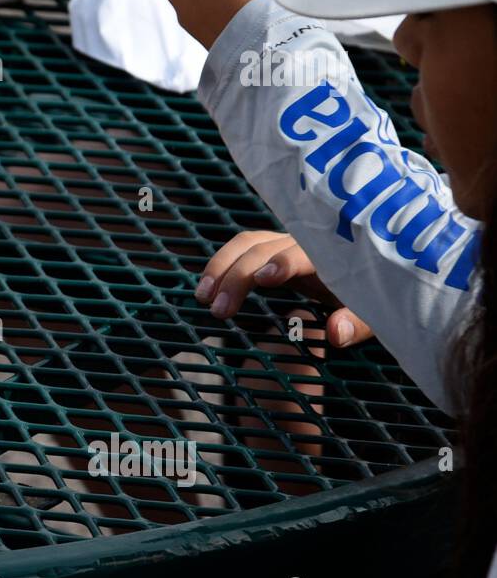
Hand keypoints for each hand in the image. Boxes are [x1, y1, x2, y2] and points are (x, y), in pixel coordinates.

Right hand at [196, 230, 373, 346]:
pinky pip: (240, 250)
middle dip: (237, 277)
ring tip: (203, 298)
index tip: (264, 278)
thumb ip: (359, 322)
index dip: (283, 261)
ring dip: (220, 268)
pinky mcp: (270, 249)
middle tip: (219, 312)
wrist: (365, 273)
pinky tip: (207, 290)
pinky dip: (220, 266)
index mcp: (330, 255)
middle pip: (262, 249)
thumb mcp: (375, 312)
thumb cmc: (370, 294)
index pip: (303, 253)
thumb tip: (335, 334)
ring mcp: (283, 243)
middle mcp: (303, 243)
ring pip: (245, 244)